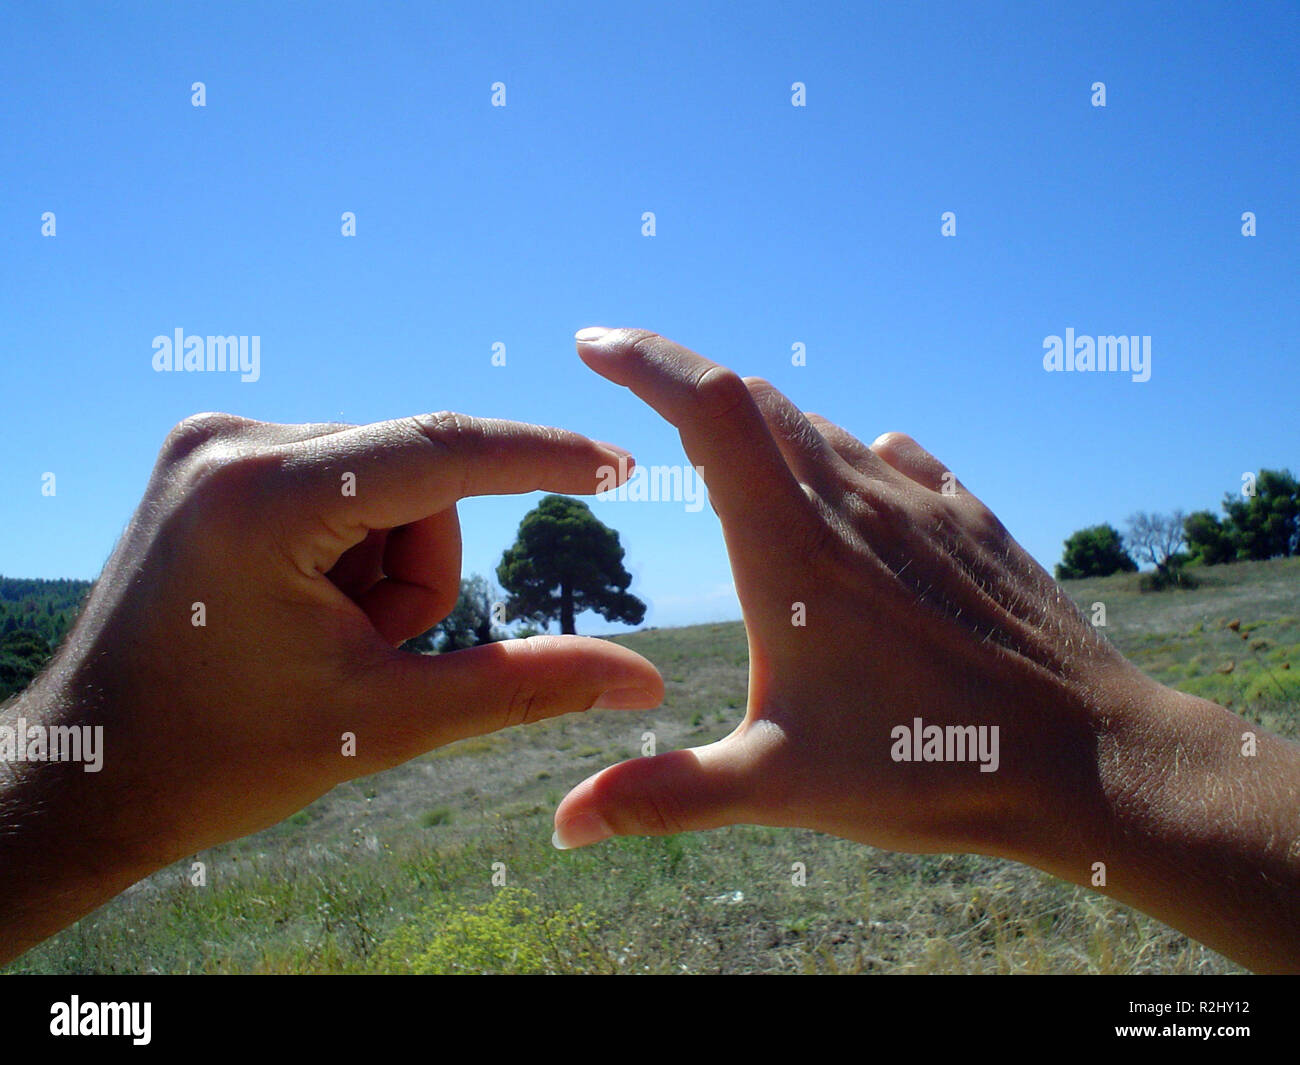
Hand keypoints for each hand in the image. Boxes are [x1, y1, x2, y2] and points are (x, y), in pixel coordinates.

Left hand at [2, 410, 661, 961]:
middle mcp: (230, 442)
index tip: (622, 466)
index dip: (544, 459)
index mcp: (261, 500)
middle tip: (366, 650)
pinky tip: (299, 608)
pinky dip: (352, 548)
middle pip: (417, 480)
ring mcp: (215, 442)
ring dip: (388, 566)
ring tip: (325, 637)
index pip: (442, 451)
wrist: (92, 776)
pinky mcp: (215, 455)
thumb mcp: (388, 720)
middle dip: (421, 573)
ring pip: (386, 483)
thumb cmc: (222, 758)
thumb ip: (525, 687)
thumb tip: (642, 679)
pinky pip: (342, 480)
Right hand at [553, 328, 1299, 972]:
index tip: (593, 343)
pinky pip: (891, 456)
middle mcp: (854, 500)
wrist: (1089, 760)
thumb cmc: (931, 769)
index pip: (706, 406)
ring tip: (738, 479)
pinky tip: (850, 499)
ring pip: (821, 428)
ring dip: (765, 434)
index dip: (643, 358)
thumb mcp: (780, 785)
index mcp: (792, 546)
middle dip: (689, 397)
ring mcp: (920, 502)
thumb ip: (665, 795)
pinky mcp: (969, 519)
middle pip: (755, 403)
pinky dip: (845, 460)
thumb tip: (564, 826)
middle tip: (649, 428)